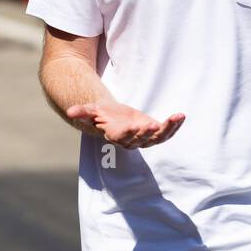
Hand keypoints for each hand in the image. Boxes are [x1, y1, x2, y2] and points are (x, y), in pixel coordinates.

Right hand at [65, 100, 184, 148]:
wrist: (111, 117)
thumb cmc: (101, 114)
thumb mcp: (90, 111)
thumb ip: (81, 112)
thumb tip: (69, 112)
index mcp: (115, 135)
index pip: (122, 137)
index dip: (129, 133)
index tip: (135, 126)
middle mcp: (131, 140)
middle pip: (142, 139)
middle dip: (149, 133)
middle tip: (155, 125)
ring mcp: (144, 138)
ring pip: (158, 138)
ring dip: (168, 129)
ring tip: (177, 117)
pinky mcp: (153, 133)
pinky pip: (166, 132)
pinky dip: (174, 125)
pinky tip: (181, 116)